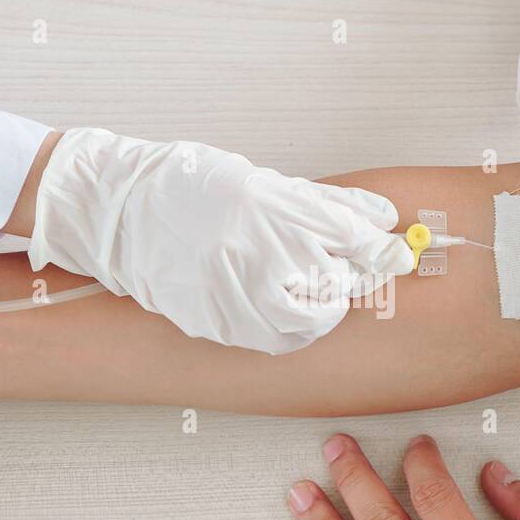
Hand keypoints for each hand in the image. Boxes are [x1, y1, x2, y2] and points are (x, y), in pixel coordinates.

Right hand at [26, 128, 414, 354]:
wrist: (120, 214)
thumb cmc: (192, 187)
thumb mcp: (262, 181)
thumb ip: (326, 203)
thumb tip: (382, 217)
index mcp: (274, 207)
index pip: (352, 235)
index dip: (382, 247)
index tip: (398, 252)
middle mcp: (260, 251)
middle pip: (339, 279)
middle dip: (351, 275)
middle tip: (347, 266)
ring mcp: (237, 292)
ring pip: (313, 319)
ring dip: (324, 307)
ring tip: (311, 288)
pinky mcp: (219, 322)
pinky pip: (276, 338)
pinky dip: (291, 327)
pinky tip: (281, 306)